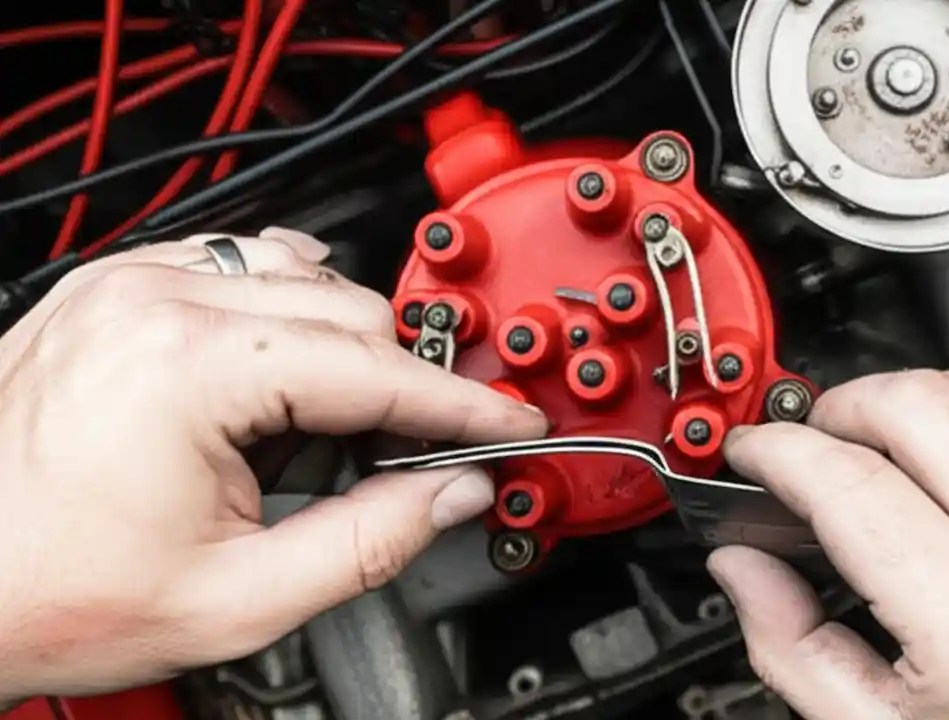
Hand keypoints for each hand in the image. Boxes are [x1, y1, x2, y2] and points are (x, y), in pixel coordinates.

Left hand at [0, 231, 545, 705]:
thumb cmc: (47, 592)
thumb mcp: (237, 599)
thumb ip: (370, 541)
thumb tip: (451, 493)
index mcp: (187, 366)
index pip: (374, 369)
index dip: (459, 404)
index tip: (509, 420)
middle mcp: (155, 301)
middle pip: (348, 310)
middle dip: (400, 382)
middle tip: (421, 451)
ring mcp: (127, 286)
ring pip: (299, 274)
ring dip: (342, 344)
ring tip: (331, 430)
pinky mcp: (113, 291)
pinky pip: (235, 265)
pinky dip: (282, 309)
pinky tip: (283, 369)